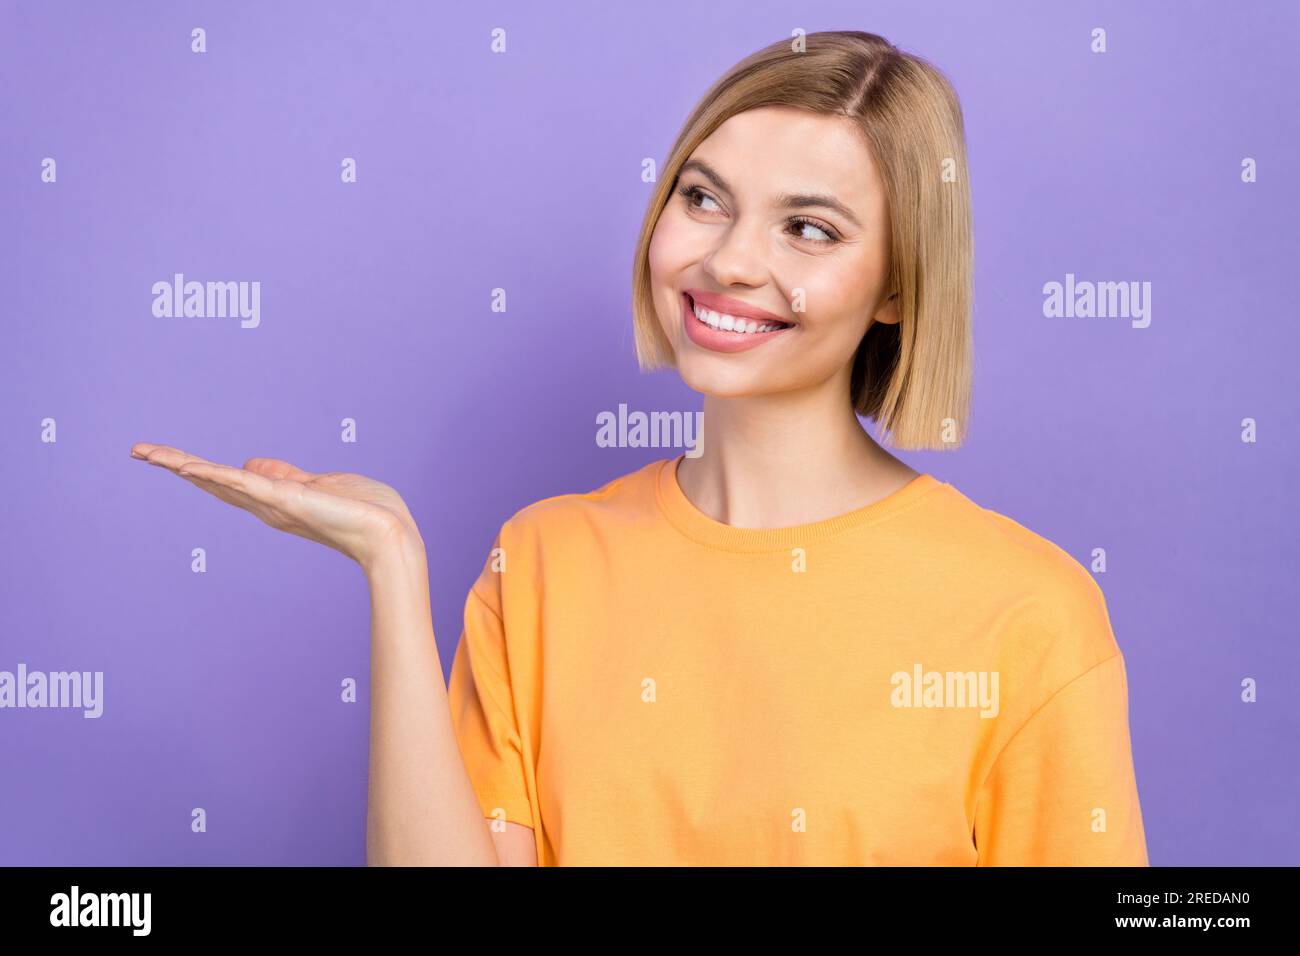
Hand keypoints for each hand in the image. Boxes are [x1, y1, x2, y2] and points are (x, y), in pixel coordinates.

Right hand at [130, 442, 421, 568]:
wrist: (390, 537)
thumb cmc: (367, 513)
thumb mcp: (321, 484)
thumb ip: (287, 475)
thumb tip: (253, 464)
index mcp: (276, 501)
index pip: (228, 481)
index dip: (197, 469)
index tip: (166, 457)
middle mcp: (267, 507)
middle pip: (212, 481)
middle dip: (175, 465)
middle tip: (138, 451)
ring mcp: (274, 505)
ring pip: (219, 481)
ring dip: (181, 465)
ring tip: (147, 452)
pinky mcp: (286, 501)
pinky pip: (244, 485)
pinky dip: (215, 475)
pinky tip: (187, 466)